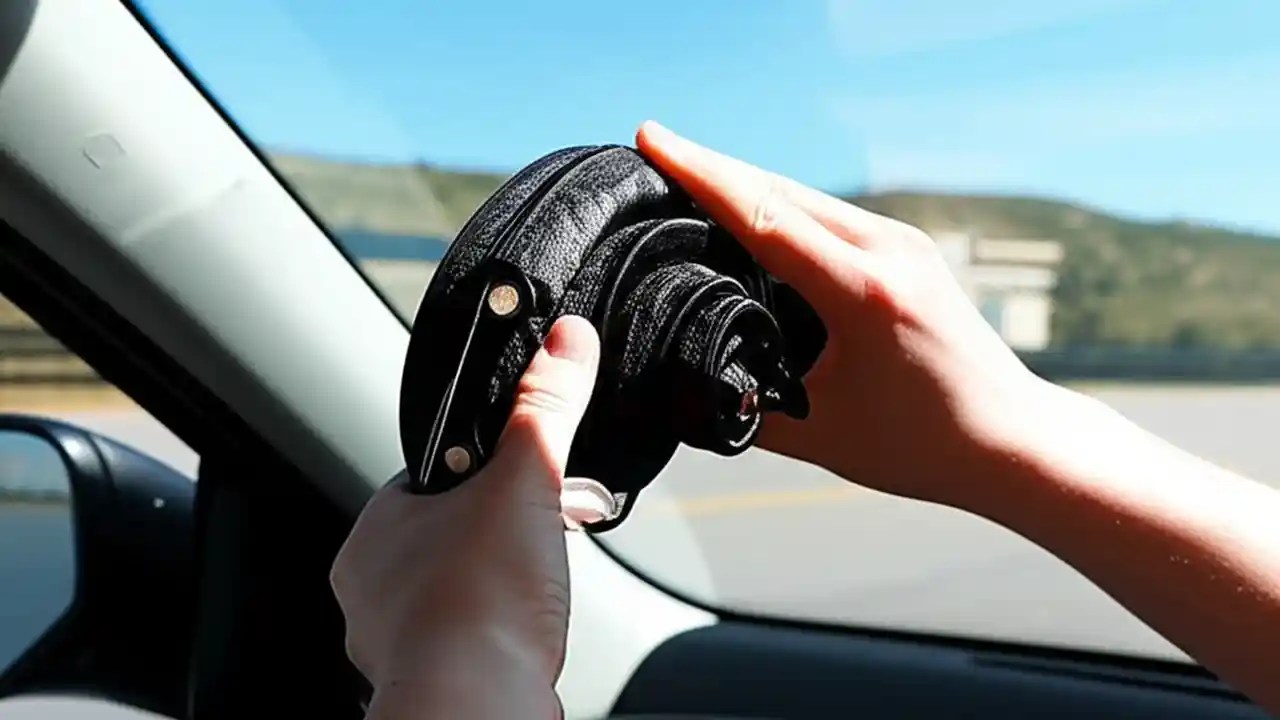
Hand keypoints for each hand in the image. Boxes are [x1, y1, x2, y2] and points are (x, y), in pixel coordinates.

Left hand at [330, 316, 599, 718]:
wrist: (476, 706)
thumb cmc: (478, 603)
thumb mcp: (525, 479)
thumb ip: (546, 406)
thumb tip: (565, 341)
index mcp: (377, 527)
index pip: (435, 476)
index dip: (491, 469)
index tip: (528, 474)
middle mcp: (374, 585)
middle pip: (456, 531)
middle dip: (510, 529)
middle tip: (546, 531)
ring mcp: (399, 636)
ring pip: (463, 586)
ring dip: (509, 580)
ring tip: (541, 584)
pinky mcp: (433, 676)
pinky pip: (473, 635)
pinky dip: (505, 628)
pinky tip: (530, 628)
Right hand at [637, 121, 1046, 506]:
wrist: (1014, 439)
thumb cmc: (925, 444)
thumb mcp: (822, 435)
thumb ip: (748, 408)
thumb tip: (686, 392)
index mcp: (865, 293)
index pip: (764, 217)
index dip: (701, 176)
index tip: (652, 137)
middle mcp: (888, 251)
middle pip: (780, 190)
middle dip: (711, 166)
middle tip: (653, 145)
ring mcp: (902, 244)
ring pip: (806, 196)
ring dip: (745, 183)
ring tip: (686, 174)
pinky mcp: (907, 251)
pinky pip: (829, 214)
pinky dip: (780, 206)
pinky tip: (750, 212)